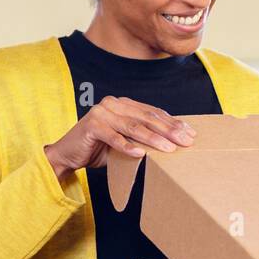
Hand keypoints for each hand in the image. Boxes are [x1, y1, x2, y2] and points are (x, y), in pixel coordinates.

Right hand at [43, 96, 196, 179]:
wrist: (68, 154)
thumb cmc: (100, 148)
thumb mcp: (125, 140)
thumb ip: (142, 136)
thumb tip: (173, 142)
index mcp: (124, 104)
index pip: (153, 112)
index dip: (173, 123)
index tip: (190, 134)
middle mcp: (113, 104)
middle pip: (146, 118)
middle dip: (169, 130)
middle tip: (185, 141)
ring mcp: (101, 113)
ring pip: (133, 126)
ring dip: (153, 138)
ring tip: (169, 149)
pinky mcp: (91, 126)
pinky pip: (113, 137)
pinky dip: (127, 146)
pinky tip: (141, 154)